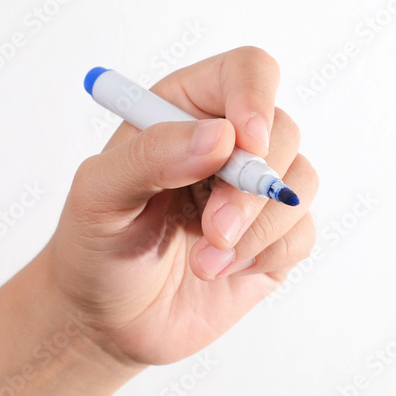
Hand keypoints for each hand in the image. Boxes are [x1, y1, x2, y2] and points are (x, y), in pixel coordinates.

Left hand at [43, 47, 318, 365]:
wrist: (106, 322)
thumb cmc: (93, 248)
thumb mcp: (98, 196)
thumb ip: (150, 155)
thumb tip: (222, 137)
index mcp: (182, 112)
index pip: (246, 72)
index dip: (255, 98)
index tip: (245, 144)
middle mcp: (226, 144)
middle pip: (282, 131)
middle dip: (250, 188)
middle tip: (212, 231)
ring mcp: (253, 192)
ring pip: (300, 183)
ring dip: (256, 229)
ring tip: (204, 262)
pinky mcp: (272, 240)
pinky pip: (302, 232)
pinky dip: (267, 255)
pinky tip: (219, 272)